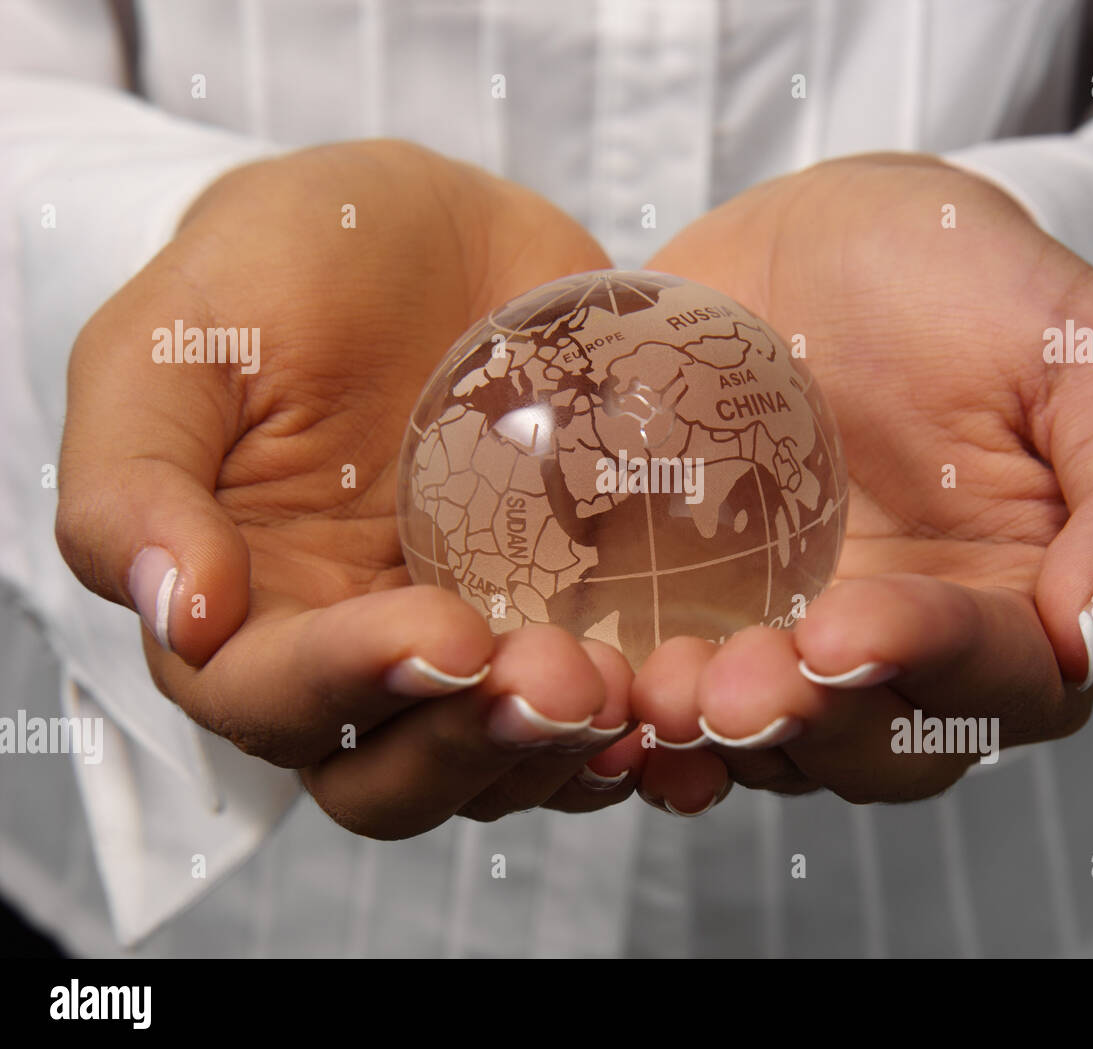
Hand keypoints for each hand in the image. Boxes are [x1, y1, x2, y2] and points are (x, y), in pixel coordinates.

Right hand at [55, 141, 643, 836]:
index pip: (271, 701)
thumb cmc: (283, 264)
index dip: (350, 688)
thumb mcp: (177, 340)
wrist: (430, 228)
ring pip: (493, 763)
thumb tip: (181, 617)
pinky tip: (666, 690)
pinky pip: (589, 709)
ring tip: (619, 686)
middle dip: (469, 749)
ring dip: (555, 749)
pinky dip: (626, 726)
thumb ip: (138, 480)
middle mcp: (351, 646)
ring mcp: (466, 635)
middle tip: (557, 681)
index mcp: (246, 602)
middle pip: (389, 777)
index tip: (444, 636)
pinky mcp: (558, 610)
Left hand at [629, 154, 1092, 811]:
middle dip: (813, 726)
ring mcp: (803, 639)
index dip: (929, 663)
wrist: (816, 243)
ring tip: (663, 692)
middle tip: (736, 685)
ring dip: (721, 736)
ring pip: (780, 742)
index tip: (846, 625)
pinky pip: (684, 700)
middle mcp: (915, 648)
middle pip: (885, 745)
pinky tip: (611, 707)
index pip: (1003, 678)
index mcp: (1024, 598)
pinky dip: (649, 723)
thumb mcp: (1088, 346)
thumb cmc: (961, 280)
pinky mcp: (709, 617)